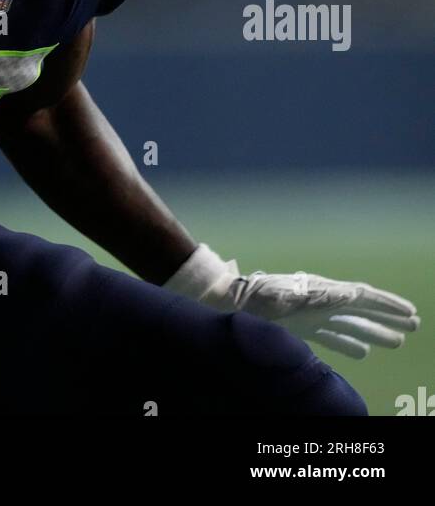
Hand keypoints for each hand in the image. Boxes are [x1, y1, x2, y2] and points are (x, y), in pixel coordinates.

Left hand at [164, 244, 419, 359]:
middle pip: (362, 309)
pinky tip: (364, 354)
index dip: (386, 305)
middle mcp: (320, 301)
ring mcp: (311, 315)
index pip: (361, 297)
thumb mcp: (282, 294)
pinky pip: (333, 338)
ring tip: (399, 343)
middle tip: (415, 325)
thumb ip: (312, 295)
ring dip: (375, 333)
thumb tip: (348, 295)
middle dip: (388, 318)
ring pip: (351, 325)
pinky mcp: (301, 328)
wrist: (229, 302)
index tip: (409, 313)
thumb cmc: (254, 297)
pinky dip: (350, 345)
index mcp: (321, 291)